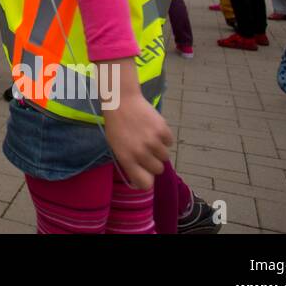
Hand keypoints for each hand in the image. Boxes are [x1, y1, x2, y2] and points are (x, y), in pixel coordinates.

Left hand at [102, 63, 173, 189]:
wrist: (122, 101)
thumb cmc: (116, 125)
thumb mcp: (116, 146)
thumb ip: (129, 162)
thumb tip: (143, 179)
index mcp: (126, 159)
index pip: (144, 183)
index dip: (147, 180)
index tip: (146, 174)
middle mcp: (141, 153)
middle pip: (158, 170)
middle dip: (154, 162)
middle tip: (147, 151)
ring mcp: (153, 141)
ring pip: (165, 156)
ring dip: (159, 149)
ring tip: (149, 137)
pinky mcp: (163, 130)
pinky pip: (169, 142)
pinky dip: (164, 137)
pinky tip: (153, 129)